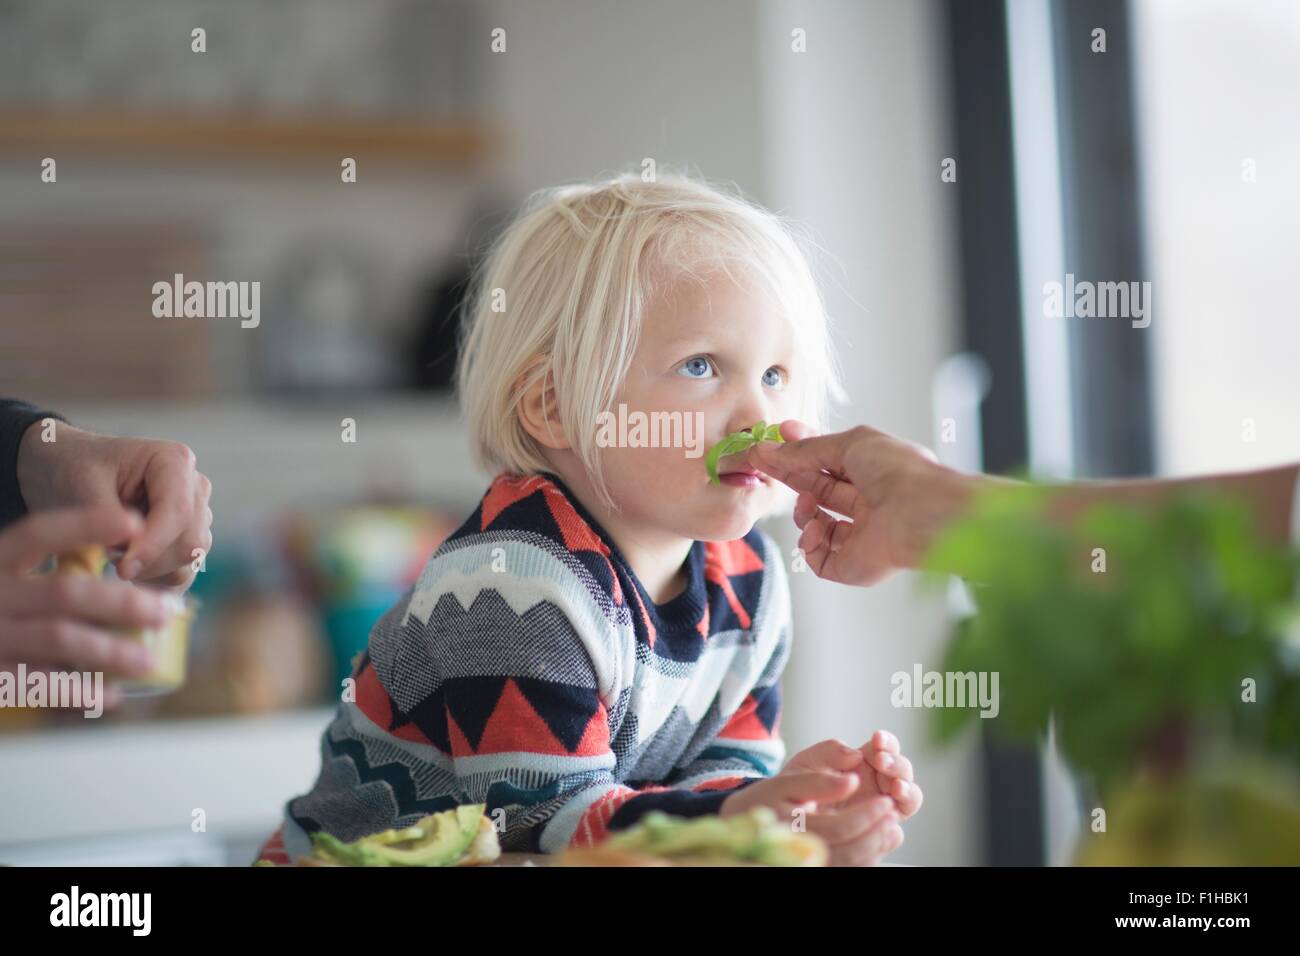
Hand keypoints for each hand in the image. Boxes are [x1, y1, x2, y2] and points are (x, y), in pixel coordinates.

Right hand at [0, 506, 175, 707]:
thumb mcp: (6, 580)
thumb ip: (46, 578)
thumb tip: (124, 574)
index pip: (39, 533)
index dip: (86, 525)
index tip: (134, 523)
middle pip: (64, 592)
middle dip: (121, 601)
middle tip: (163, 612)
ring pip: (58, 638)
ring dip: (110, 650)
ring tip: (147, 661)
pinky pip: (39, 684)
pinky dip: (79, 691)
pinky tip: (111, 696)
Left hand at [17, 423, 212, 589]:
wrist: (64, 473)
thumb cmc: (72, 471)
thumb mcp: (81, 487)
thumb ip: (108, 518)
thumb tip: (132, 548)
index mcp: (174, 460)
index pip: (178, 511)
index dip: (153, 545)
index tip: (121, 570)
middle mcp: (195, 487)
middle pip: (190, 541)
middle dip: (149, 559)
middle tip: (106, 556)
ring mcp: (196, 515)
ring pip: (189, 560)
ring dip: (150, 570)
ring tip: (112, 555)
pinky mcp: (188, 541)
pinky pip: (184, 574)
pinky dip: (156, 580)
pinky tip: (126, 567)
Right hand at [719, 745, 903, 865]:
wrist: (745, 823)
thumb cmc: (768, 797)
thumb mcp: (788, 778)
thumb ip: (820, 778)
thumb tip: (852, 778)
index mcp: (791, 826)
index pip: (838, 827)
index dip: (865, 815)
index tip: (885, 799)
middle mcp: (799, 851)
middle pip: (848, 851)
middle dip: (876, 832)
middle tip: (893, 811)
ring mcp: (808, 864)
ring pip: (850, 864)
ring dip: (876, 846)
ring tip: (890, 825)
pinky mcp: (816, 868)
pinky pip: (847, 869)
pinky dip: (868, 858)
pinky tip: (880, 840)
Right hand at [746, 420, 989, 585]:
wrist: (921, 512)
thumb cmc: (898, 471)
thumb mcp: (849, 444)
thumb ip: (806, 449)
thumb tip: (769, 448)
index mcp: (871, 473)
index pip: (825, 464)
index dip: (797, 456)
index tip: (769, 446)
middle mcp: (866, 504)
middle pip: (817, 492)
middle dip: (790, 478)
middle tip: (760, 465)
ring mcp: (859, 537)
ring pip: (814, 526)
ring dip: (803, 512)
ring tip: (808, 504)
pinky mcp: (852, 566)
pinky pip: (817, 558)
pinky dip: (810, 543)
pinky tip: (816, 528)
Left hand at [787, 732, 923, 820]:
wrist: (786, 820)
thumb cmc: (797, 785)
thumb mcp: (807, 763)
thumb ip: (828, 752)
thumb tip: (855, 754)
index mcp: (866, 762)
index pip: (887, 748)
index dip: (888, 743)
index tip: (877, 740)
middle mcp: (879, 783)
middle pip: (904, 772)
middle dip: (897, 765)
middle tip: (882, 763)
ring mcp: (881, 809)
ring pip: (908, 800)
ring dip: (906, 791)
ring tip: (895, 788)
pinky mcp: (876, 835)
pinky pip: (894, 833)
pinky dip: (894, 827)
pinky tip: (886, 822)